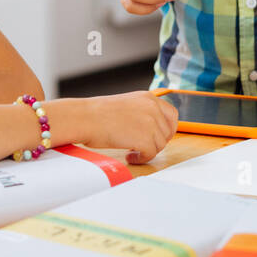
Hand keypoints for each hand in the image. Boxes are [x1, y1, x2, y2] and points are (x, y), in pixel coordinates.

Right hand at [53, 91, 178, 164]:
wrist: (84, 117)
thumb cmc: (98, 113)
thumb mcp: (127, 104)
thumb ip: (143, 112)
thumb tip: (151, 128)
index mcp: (149, 98)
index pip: (172, 115)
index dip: (168, 129)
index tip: (160, 137)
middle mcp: (153, 108)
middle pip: (167, 132)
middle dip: (157, 142)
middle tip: (143, 146)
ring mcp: (150, 123)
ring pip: (159, 145)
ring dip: (147, 151)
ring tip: (132, 151)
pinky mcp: (145, 139)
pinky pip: (151, 154)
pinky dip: (141, 159)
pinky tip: (129, 157)